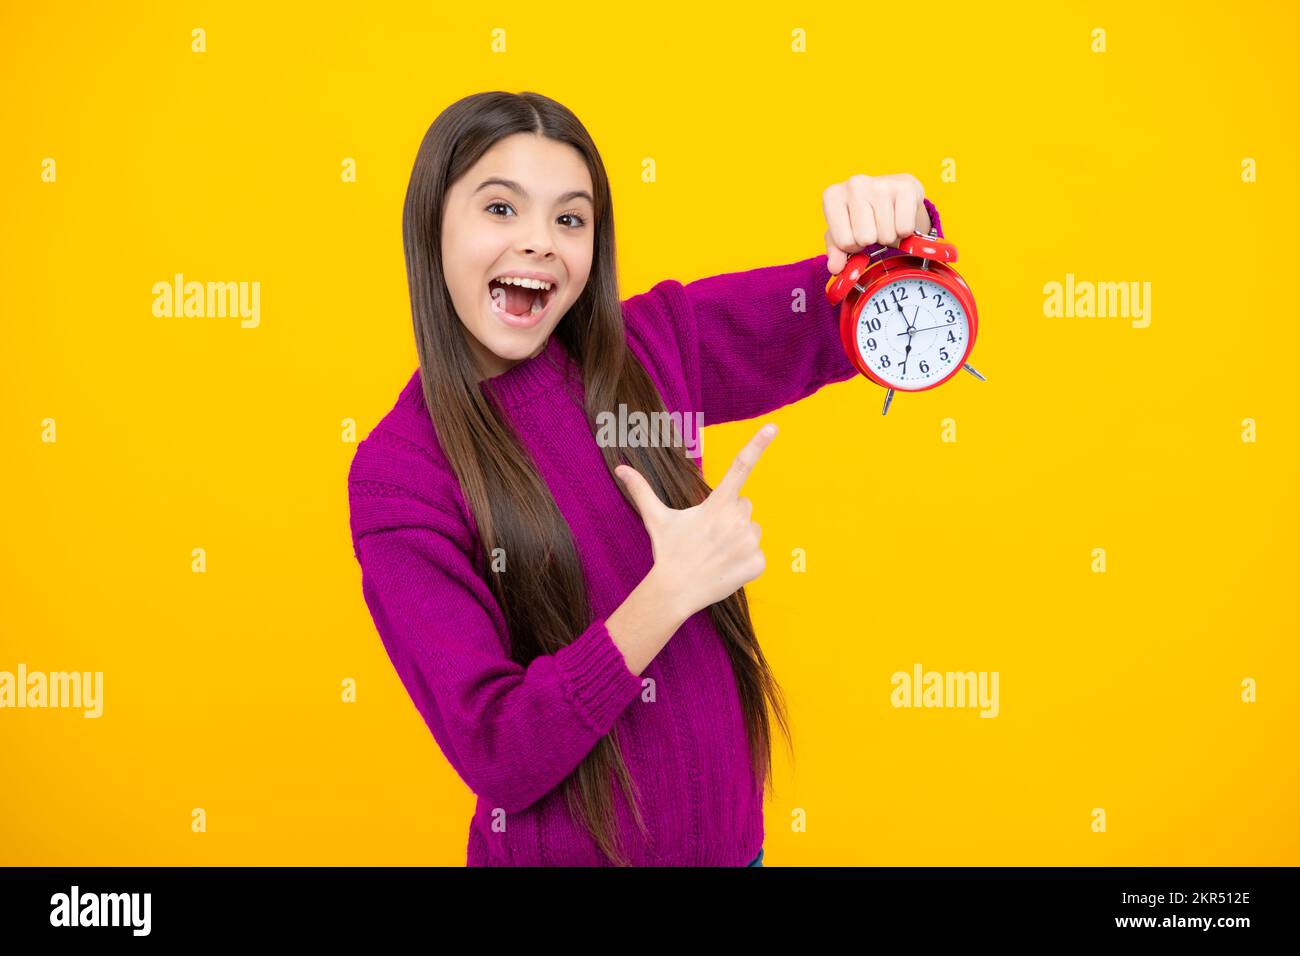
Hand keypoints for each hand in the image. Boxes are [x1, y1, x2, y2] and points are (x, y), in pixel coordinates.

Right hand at [614, 423, 777, 620]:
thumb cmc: (668, 551)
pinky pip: (757, 556)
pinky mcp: (757, 563)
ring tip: (716, 554)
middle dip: (730, 516)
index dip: (757, 445)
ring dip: (739, 539)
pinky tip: (726, 568)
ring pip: (753, 531)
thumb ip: (641, 490)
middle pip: (744, 506)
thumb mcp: (656, 518)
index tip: (773, 427)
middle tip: (709, 536)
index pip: (739, 467)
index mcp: (716, 504)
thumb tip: (619, 468)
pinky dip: (745, 562)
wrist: (674, 592)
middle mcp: (736, 520)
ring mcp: (749, 543)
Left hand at [822, 173, 929, 273]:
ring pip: (885, 235)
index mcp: (832, 196)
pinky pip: (904, 228)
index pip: (844, 242)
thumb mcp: (843, 232)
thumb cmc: (864, 215)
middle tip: (874, 226)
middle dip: (871, 240)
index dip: (853, 245)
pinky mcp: (905, 187)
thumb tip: (835, 268)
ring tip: (886, 220)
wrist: (894, 195)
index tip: (856, 231)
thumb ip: (836, 251)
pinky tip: (899, 217)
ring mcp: (880, 184)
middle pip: (865, 238)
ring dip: (888, 235)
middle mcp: (854, 184)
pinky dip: (904, 230)